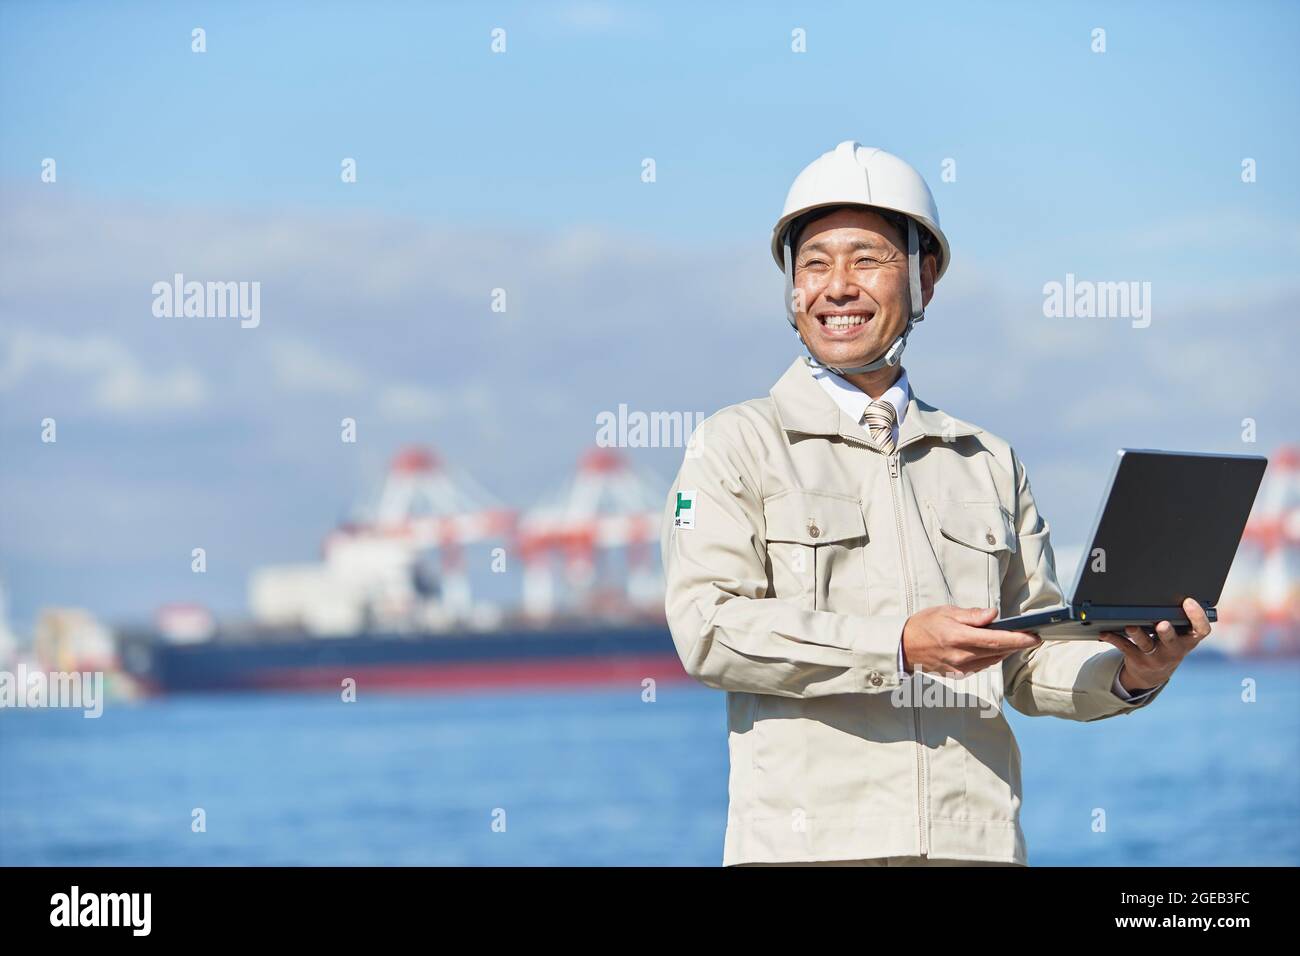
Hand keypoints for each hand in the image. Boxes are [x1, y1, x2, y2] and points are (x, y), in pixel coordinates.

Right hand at [901, 605, 1041, 677]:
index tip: (1034, 636)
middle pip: (998, 651)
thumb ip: (972, 615)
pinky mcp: (959, 674)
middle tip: (1032, 636)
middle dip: (1018, 644)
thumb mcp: (946, 612)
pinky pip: (983, 666)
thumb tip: (993, 614)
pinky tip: (997, 649)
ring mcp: (960, 668)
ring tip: (1018, 641)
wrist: (904, 646)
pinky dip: (993, 657)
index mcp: (958, 638)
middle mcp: (962, 656)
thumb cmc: (923, 625)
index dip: (1018, 639)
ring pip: (993, 660)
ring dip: (1007, 651)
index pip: (996, 640)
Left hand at [1098, 597, 1212, 692]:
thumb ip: (1178, 618)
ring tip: (1131, 626)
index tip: (1189, 601)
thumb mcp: (1179, 635)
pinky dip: (1113, 638)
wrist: (1153, 674)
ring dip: (1137, 635)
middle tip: (1162, 624)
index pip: (1201, 630)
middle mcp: (1174, 650)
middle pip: (1172, 641)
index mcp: (1188, 640)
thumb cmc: (1167, 644)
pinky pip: (1124, 647)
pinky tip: (1105, 632)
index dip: (1197, 616)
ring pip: (1146, 645)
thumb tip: (1166, 591)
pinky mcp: (1137, 659)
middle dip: (1167, 633)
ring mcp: (1155, 657)